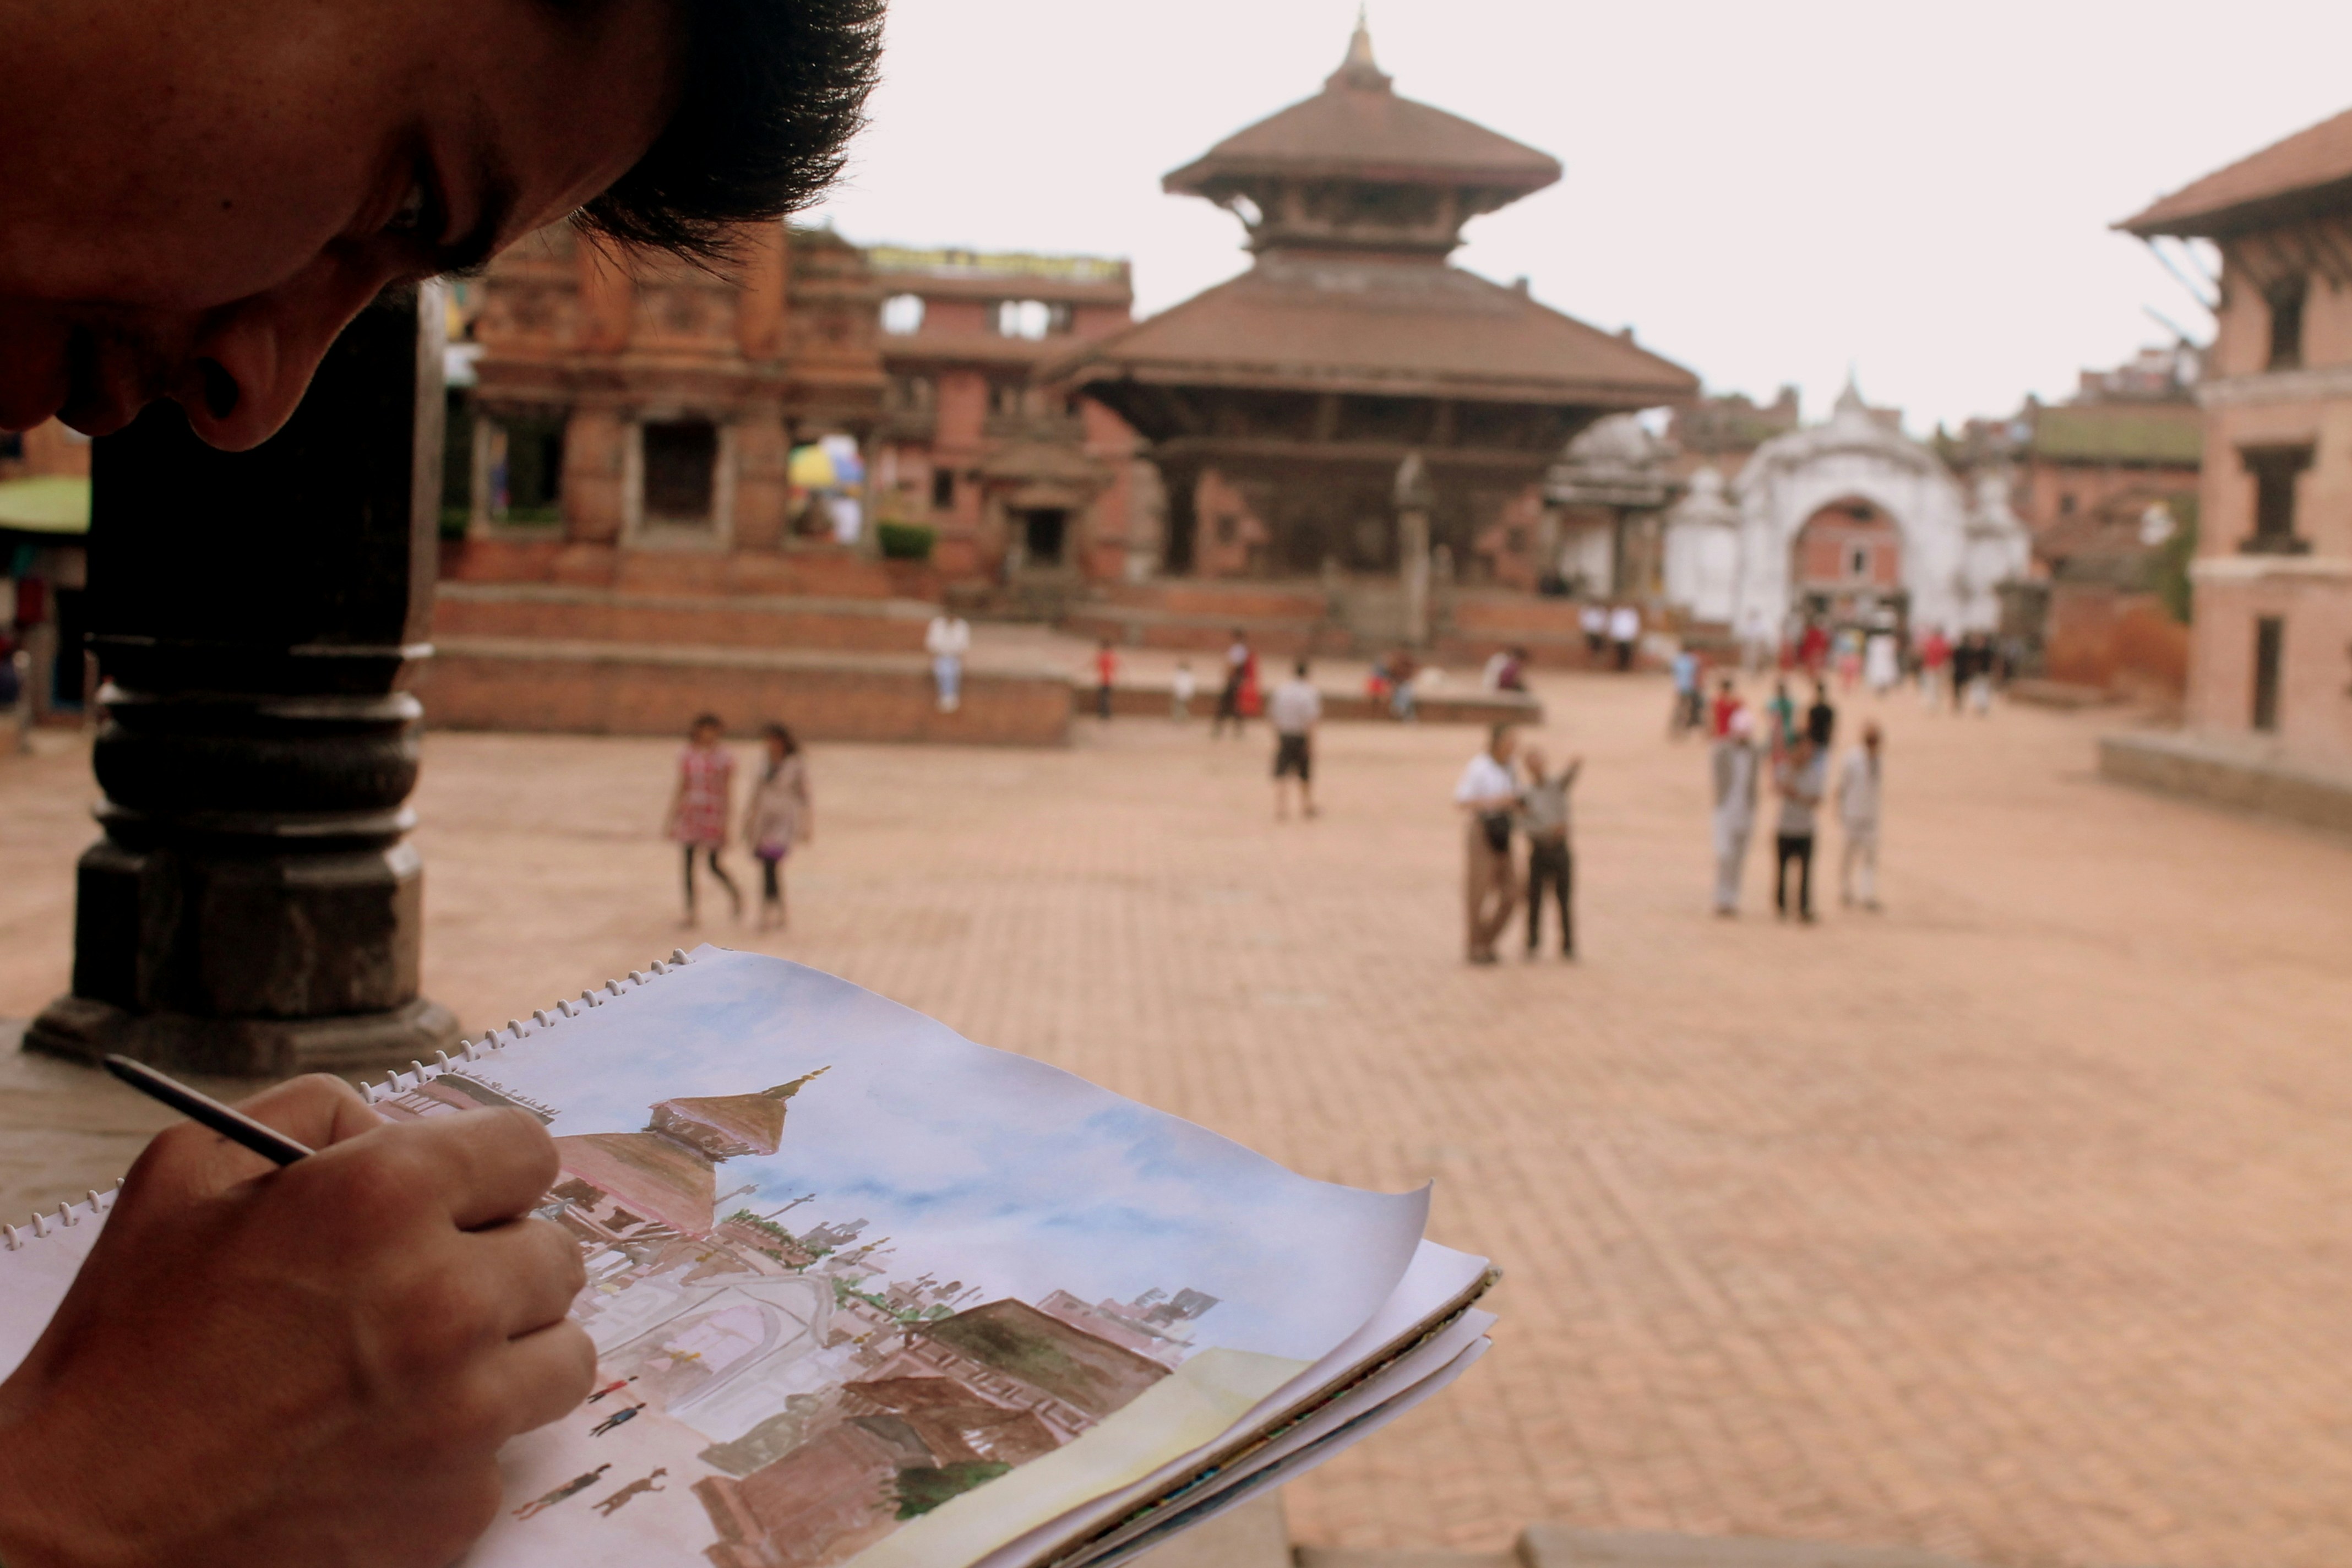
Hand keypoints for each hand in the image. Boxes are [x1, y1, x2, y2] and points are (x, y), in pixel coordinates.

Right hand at [0, 1076, 593, 1567]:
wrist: (82, 1527)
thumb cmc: (127, 1347)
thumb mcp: (187, 1175)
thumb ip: (314, 1116)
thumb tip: (397, 1123)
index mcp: (387, 1199)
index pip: (530, 1152)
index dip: (488, 1174)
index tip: (459, 1202)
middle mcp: (447, 1302)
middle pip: (556, 1257)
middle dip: (496, 1264)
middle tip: (421, 1290)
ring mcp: (464, 1414)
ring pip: (562, 1355)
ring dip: (508, 1353)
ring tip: (419, 1365)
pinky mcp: (461, 1505)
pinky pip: (506, 1449)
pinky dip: (460, 1445)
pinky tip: (378, 1441)